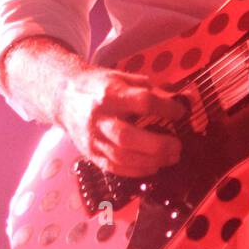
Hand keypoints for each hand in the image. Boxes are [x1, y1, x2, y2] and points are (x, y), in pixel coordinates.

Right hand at [56, 67, 185, 177]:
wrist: (63, 97)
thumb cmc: (100, 86)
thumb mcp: (125, 78)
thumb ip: (153, 90)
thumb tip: (184, 99)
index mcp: (110, 93)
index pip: (142, 102)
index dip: (166, 108)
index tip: (180, 113)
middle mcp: (99, 118)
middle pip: (127, 137)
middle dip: (157, 145)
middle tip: (177, 146)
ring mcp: (92, 139)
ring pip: (121, 157)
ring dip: (151, 161)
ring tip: (171, 157)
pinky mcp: (90, 153)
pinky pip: (114, 168)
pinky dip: (136, 171)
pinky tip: (153, 167)